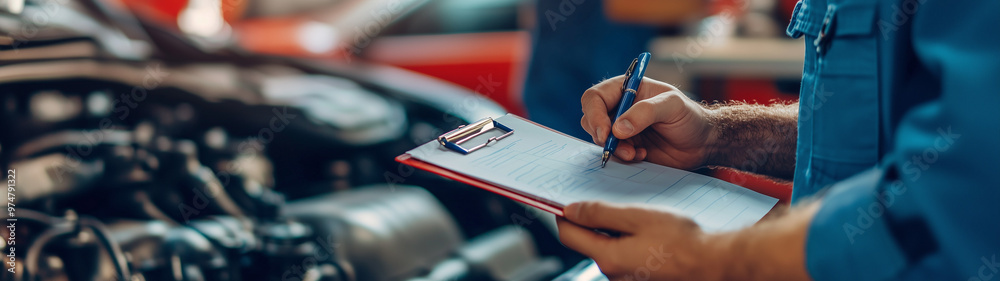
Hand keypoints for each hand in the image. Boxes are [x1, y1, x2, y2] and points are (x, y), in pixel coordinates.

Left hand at [557, 201, 818, 280]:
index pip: (568, 234)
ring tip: (626, 209)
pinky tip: (643, 226)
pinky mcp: (641, 277)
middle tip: (597, 196)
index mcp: (608, 257)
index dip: (563, 213)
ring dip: (610, 229)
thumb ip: (600, 214)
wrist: (715, 263)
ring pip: (607, 247)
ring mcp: (628, 278)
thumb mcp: (638, 217)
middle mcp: (613, 273)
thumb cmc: (682, 239)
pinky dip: (626, 239)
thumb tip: (571, 210)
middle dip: (588, 220)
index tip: (564, 197)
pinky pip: (624, 254)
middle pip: (586, 242)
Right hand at [580, 76, 715, 169]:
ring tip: (636, 153)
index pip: (595, 97)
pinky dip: (622, 157)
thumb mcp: (672, 106)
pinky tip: (642, 155)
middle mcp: (619, 107)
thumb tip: (617, 128)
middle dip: (601, 134)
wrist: (703, 144)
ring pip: (599, 138)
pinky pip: (611, 153)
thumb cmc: (690, 117)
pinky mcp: (626, 147)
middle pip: (590, 118)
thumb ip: (645, 113)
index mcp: (627, 89)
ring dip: (614, 148)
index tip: (606, 132)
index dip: (594, 114)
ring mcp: (621, 129)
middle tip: (619, 145)